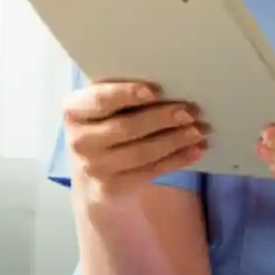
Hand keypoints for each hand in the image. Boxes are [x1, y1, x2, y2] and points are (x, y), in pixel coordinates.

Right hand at [62, 80, 207, 205]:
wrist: (95, 174)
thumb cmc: (109, 126)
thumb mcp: (107, 108)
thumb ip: (127, 95)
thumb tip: (173, 86)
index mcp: (74, 110)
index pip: (99, 100)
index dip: (126, 94)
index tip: (154, 90)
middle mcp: (79, 141)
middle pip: (125, 128)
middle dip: (161, 118)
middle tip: (190, 111)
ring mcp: (93, 168)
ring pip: (141, 153)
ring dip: (175, 140)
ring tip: (200, 130)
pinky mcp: (110, 189)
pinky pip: (149, 171)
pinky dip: (177, 159)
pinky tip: (196, 149)